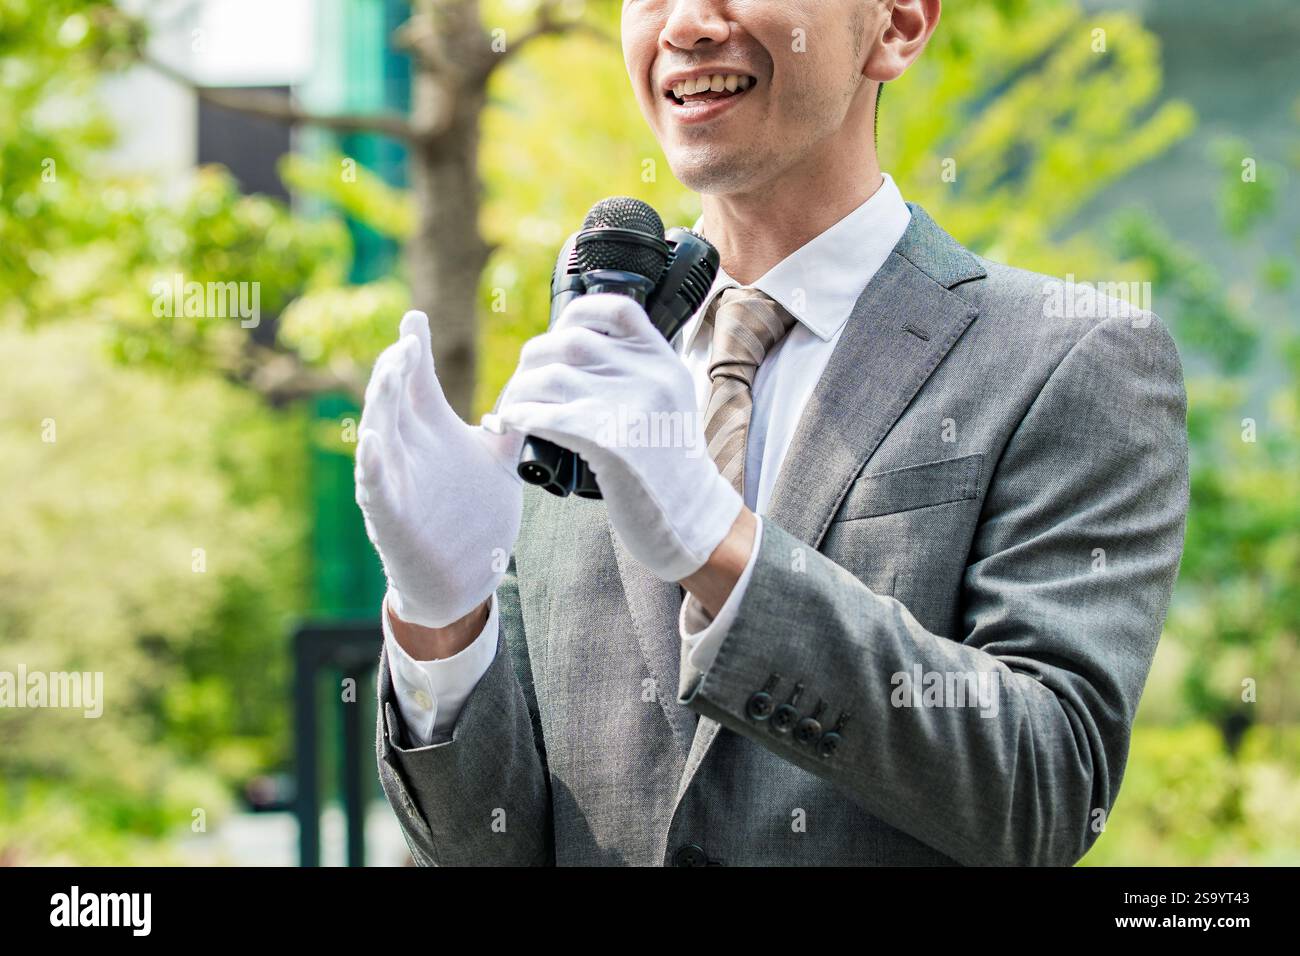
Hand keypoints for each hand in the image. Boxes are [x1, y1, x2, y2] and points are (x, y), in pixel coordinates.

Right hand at [355, 310, 523, 628]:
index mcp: (431, 430)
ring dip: (381, 403)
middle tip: (408, 341)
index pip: (417, 379)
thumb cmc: (475, 517)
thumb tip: (539, 389)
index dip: (414, 349)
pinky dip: (370, 464)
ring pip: (378, 432)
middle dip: (397, 368)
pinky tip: (371, 441)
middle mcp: (408, 448)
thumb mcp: (500, 464)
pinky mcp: (389, 516)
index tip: (415, 318)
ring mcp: (395, 480)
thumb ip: (511, 428)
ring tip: (391, 372)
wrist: (465, 577)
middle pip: (394, 397)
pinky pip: (373, 486)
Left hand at [496, 294, 742, 581]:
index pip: (616, 309)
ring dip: (520, 391)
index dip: (577, 314)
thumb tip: (574, 351)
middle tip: (524, 384)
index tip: (558, 335)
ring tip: (513, 407)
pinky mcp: (609, 442)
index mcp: (663, 362)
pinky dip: (520, 416)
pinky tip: (512, 424)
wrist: (690, 519)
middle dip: (535, 359)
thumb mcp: (668, 404)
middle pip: (571, 341)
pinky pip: (546, 414)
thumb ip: (635, 373)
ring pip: (552, 376)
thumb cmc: (668, 469)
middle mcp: (649, 376)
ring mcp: (630, 407)